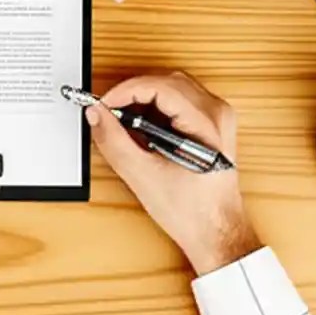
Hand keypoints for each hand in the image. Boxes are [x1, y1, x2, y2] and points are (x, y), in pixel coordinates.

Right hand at [87, 73, 261, 274]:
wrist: (217, 232)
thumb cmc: (192, 212)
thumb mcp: (143, 176)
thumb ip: (114, 141)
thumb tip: (97, 115)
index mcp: (206, 124)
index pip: (159, 87)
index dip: (125, 91)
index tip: (104, 104)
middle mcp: (217, 114)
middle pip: (166, 81)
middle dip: (133, 93)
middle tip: (109, 111)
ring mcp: (218, 118)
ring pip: (173, 88)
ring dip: (144, 99)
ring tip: (124, 121)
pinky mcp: (213, 125)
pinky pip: (181, 100)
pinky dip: (157, 107)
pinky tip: (143, 128)